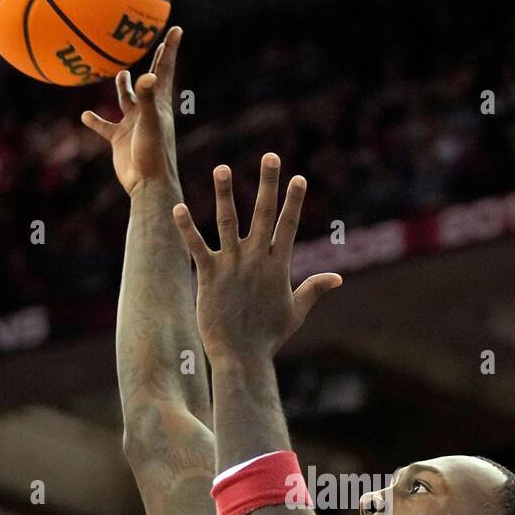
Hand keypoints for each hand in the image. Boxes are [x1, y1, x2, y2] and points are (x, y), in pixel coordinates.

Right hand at [81, 26, 182, 196]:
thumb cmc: (154, 155)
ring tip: (121, 74)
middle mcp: (148, 111)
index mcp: (160, 104)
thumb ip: (148, 99)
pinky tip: (85, 116)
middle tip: (158, 42)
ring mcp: (133, 125)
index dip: (170, 48)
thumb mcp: (150, 124)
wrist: (148, 186)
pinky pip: (104, 126)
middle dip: (155, 60)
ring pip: (126, 100)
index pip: (165, 69)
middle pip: (151, 79)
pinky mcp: (120, 140)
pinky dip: (95, 121)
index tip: (176, 28)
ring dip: (124, 88)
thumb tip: (147, 75)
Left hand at [172, 152, 341, 362]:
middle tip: (270, 156)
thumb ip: (313, 290)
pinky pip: (197, 247)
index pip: (288, 226)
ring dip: (225, 194)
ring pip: (227, 222)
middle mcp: (255, 260)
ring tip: (221, 168)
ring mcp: (232, 266)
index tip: (299, 178)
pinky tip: (177, 208)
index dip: (294, 201)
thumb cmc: (268, 337)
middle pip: (264, 214)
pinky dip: (187, 228)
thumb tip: (337, 278)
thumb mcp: (295, 312)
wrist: (241, 357)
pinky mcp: (209, 276)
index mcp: (277, 266)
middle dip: (269, 184)